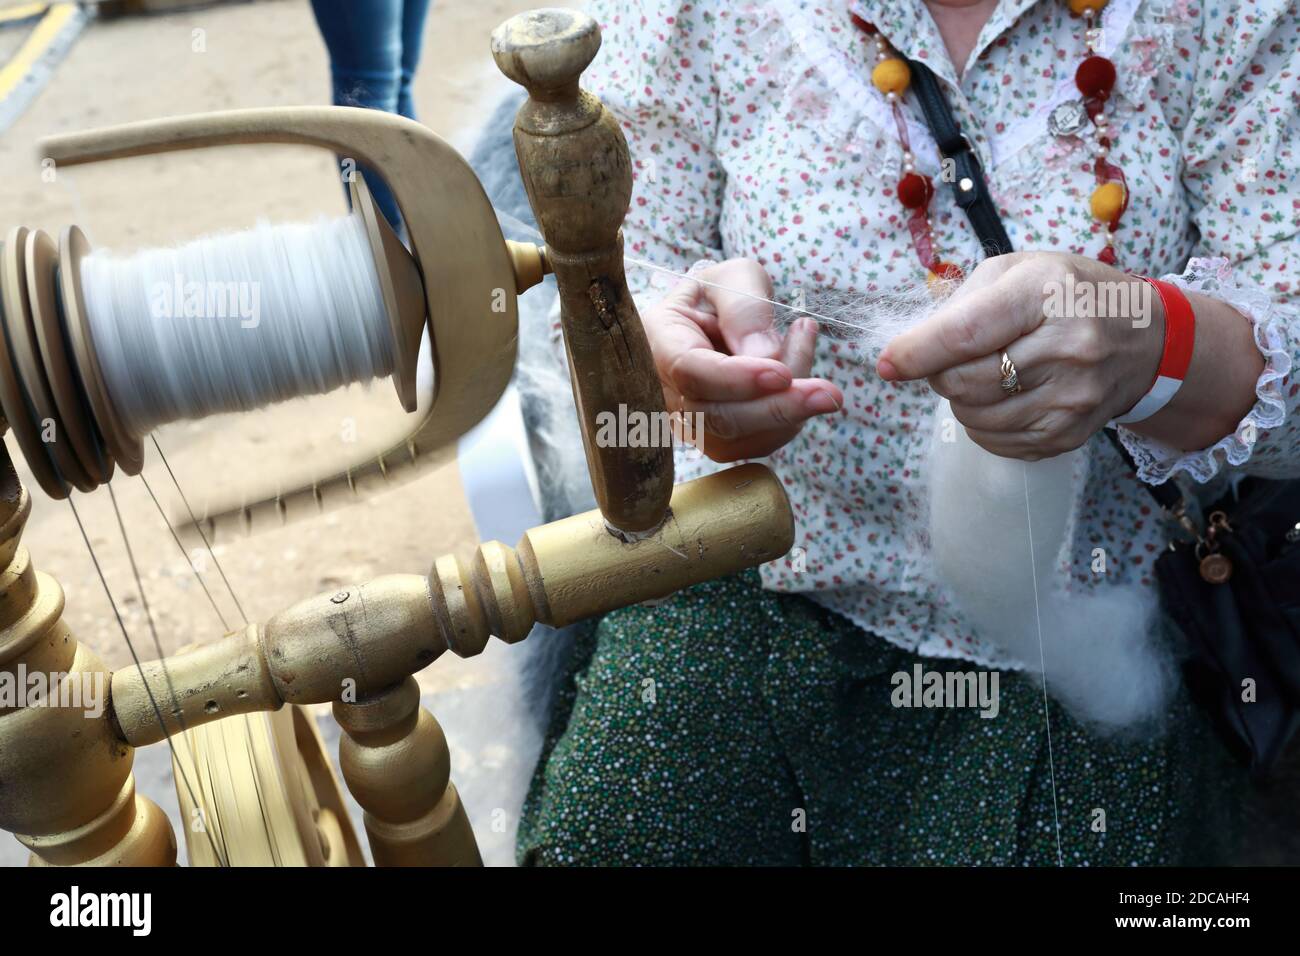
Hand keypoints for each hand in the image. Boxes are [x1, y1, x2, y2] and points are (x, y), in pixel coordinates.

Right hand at [644, 258, 843, 461]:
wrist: (710, 320)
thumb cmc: (719, 296)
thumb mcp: (732, 279)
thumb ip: (745, 308)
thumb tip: (765, 357)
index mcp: (657, 340)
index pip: (691, 372)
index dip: (737, 378)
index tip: (782, 374)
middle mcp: (664, 392)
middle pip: (715, 418)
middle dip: (777, 408)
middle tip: (828, 393)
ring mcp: (687, 424)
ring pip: (738, 440)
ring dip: (788, 410)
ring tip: (803, 347)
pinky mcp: (716, 441)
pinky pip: (755, 444)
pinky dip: (788, 418)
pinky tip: (797, 376)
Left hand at [878, 252, 1164, 459]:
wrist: (1144, 340)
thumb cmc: (1068, 296)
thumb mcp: (1019, 272)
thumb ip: (960, 304)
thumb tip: (906, 347)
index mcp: (1048, 293)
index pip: (967, 333)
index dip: (917, 352)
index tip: (886, 363)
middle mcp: (1068, 346)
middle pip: (964, 381)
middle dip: (939, 373)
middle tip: (950, 358)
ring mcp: (1073, 397)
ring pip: (974, 416)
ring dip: (960, 399)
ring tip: (986, 372)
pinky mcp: (1069, 434)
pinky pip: (995, 441)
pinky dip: (983, 422)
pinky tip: (1004, 397)